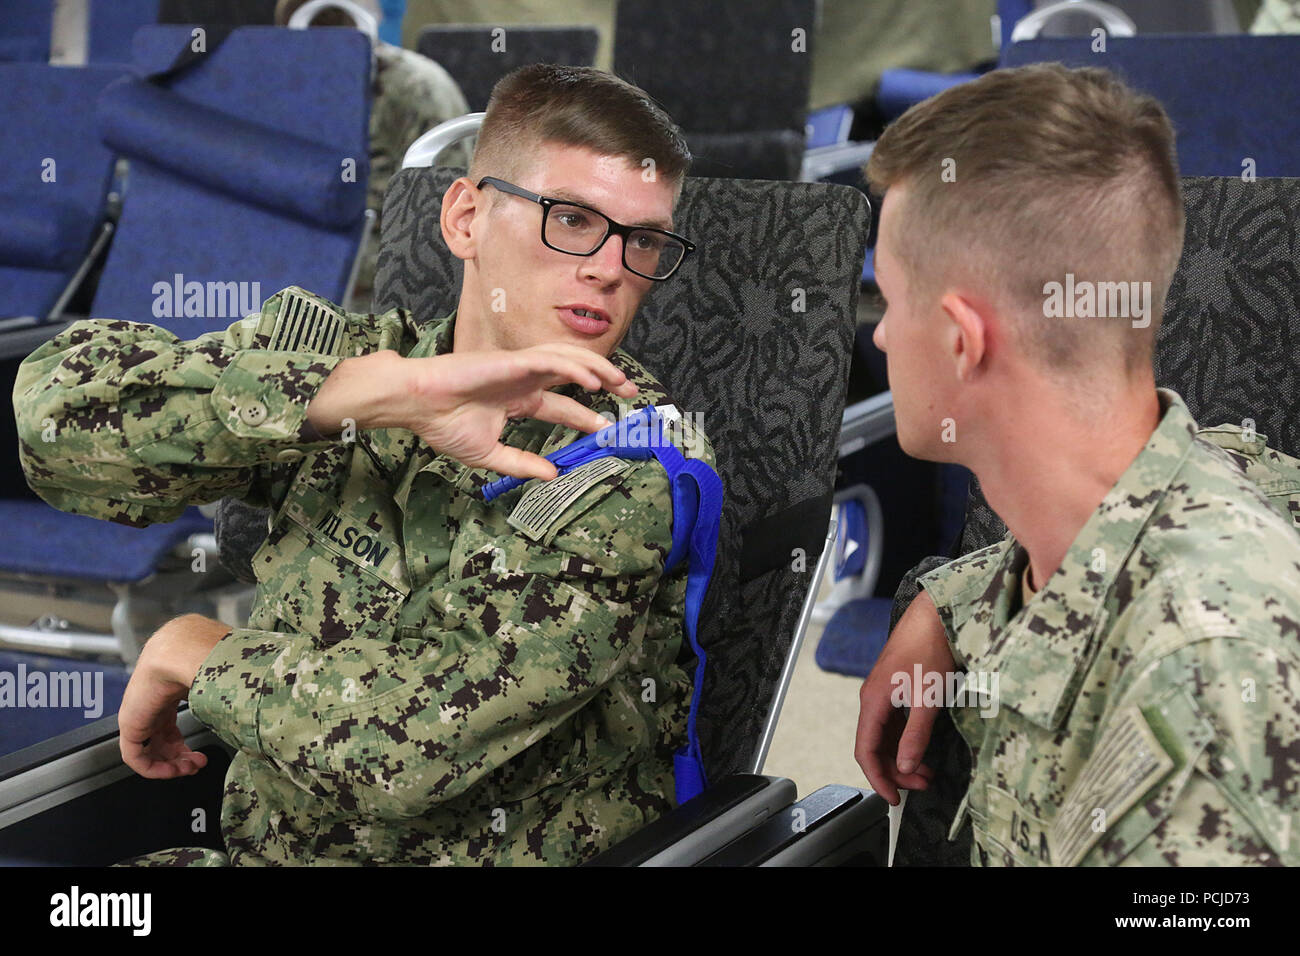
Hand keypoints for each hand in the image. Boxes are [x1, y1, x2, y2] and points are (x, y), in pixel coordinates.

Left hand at [118, 614, 228, 778]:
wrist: (184, 650)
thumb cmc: (207, 655)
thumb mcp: (221, 676)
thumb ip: (229, 690)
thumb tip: (251, 700)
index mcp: (170, 688)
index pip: (171, 723)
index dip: (186, 742)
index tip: (203, 752)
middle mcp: (154, 702)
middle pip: (162, 739)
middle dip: (182, 757)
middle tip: (199, 763)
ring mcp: (141, 712)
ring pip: (149, 750)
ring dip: (172, 766)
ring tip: (192, 768)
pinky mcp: (131, 724)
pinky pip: (136, 757)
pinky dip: (155, 770)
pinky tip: (173, 771)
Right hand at [406, 345, 636, 479]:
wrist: (418, 405)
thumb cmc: (444, 425)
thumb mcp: (489, 454)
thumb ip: (521, 464)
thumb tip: (552, 475)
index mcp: (518, 399)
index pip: (561, 406)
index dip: (585, 417)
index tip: (606, 429)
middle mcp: (524, 381)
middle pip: (574, 375)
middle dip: (605, 381)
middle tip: (629, 393)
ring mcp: (520, 368)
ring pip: (569, 360)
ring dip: (598, 368)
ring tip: (620, 381)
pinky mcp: (513, 361)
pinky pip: (551, 360)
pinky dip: (575, 368)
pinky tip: (593, 381)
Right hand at [854, 589, 953, 804]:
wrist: (934, 615)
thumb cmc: (929, 648)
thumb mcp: (928, 697)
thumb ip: (915, 735)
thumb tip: (906, 767)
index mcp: (873, 702)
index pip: (865, 750)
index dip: (878, 778)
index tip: (893, 799)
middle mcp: (873, 699)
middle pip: (875, 747)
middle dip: (896, 771)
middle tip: (921, 787)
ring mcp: (884, 694)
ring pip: (885, 737)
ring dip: (903, 758)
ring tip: (927, 773)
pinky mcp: (895, 689)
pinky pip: (893, 725)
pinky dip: (906, 742)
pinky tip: (922, 749)